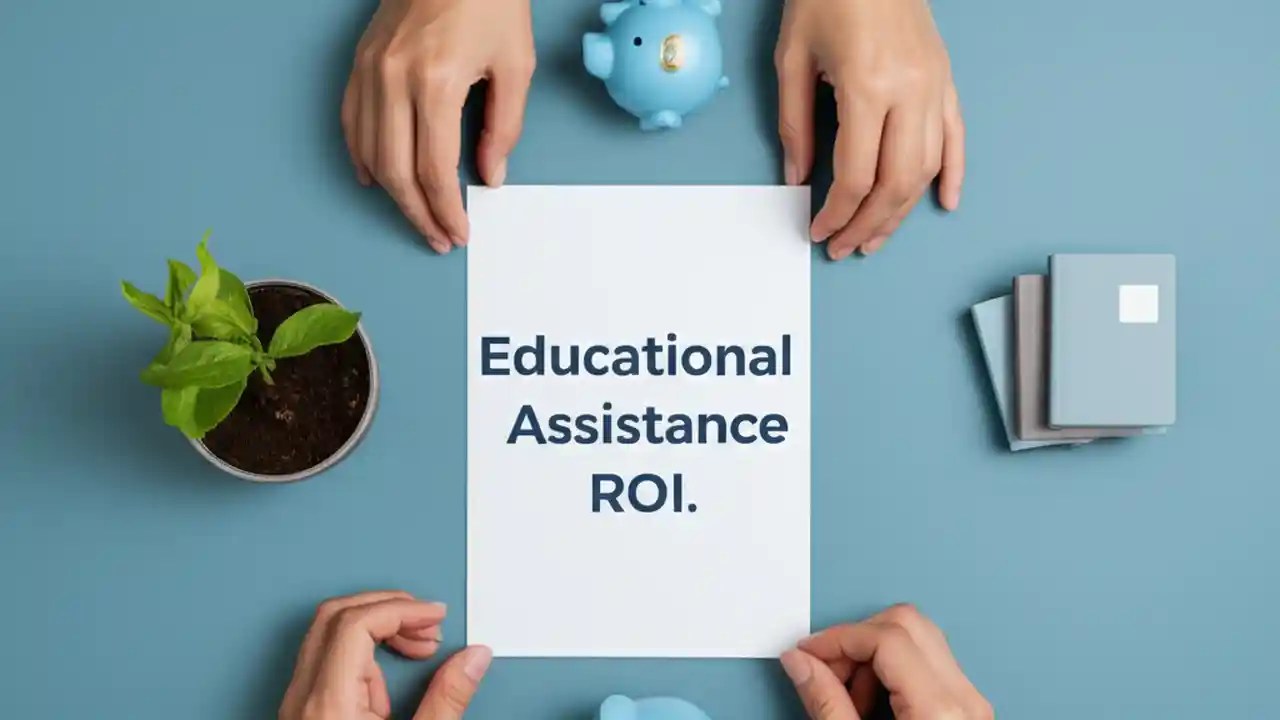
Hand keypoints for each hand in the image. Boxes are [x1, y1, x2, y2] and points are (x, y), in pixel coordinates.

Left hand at [279, 591, 491, 719]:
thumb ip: (447, 699)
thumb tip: (474, 658)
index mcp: (329, 703)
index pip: (356, 624)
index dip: (401, 609)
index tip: (434, 616)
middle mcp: (303, 699)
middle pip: (335, 617)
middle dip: (388, 609)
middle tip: (428, 623)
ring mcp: (297, 706)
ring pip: (326, 636)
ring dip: (375, 631)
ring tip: (419, 650)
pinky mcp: (302, 714)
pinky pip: (325, 664)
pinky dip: (361, 657)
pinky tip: (391, 683)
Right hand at [343, 0, 535, 253]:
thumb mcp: (516, 64)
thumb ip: (504, 127)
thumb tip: (491, 175)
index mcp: (436, 82)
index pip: (434, 169)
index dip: (446, 210)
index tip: (459, 233)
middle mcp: (394, 78)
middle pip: (396, 172)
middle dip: (419, 214)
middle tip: (440, 238)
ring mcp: (370, 69)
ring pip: (369, 153)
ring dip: (391, 194)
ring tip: (417, 216)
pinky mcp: (360, 61)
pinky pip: (351, 122)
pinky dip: (362, 157)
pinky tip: (376, 179)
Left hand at [775, 0, 963, 259]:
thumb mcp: (792, 57)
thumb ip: (795, 123)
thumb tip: (797, 175)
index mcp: (867, 85)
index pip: (857, 174)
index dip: (837, 213)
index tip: (819, 230)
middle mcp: (909, 90)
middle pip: (897, 182)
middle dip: (868, 224)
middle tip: (844, 247)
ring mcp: (934, 84)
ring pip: (927, 168)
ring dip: (902, 211)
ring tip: (877, 236)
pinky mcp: (945, 78)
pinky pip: (956, 135)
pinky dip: (953, 173)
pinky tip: (944, 203)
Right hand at [781, 604, 990, 719]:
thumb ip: (826, 703)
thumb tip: (801, 662)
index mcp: (942, 710)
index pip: (886, 638)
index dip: (837, 638)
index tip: (806, 654)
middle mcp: (966, 700)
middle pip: (906, 623)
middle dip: (856, 641)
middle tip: (825, 674)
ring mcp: (972, 705)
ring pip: (918, 640)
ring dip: (873, 659)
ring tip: (848, 702)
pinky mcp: (967, 712)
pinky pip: (928, 668)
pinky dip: (892, 675)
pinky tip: (871, 708)